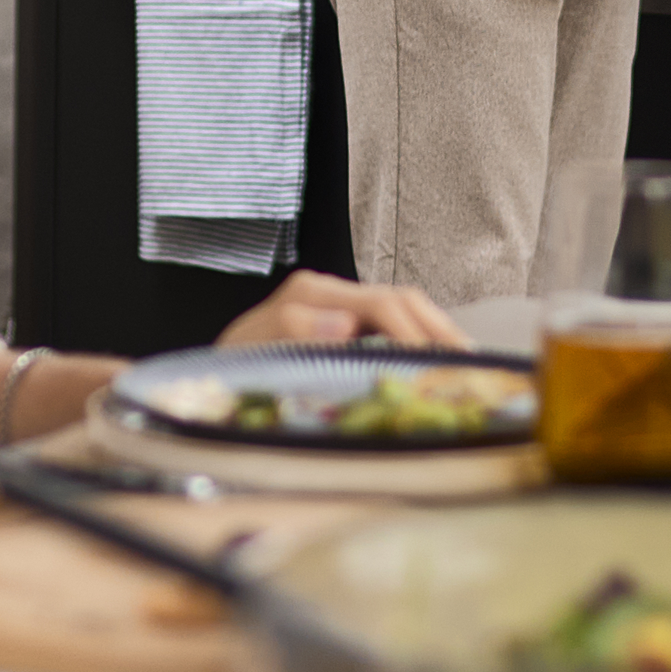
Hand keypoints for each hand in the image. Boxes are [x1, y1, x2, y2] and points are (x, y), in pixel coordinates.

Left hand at [216, 269, 469, 349]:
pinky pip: (391, 321)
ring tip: (466, 363)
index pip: (379, 305)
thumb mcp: (250, 354)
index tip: (436, 366)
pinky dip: (421, 337)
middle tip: (469, 365)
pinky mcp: (340, 321)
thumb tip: (343, 323)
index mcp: (308, 294)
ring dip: (436, 332)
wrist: (201, 380)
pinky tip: (438, 360)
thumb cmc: (224, 373)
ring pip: (403, 305)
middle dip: (438, 329)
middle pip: (400, 297)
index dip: (412, 333)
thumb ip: (293, 330)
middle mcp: (327, 291)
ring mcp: (336, 304)